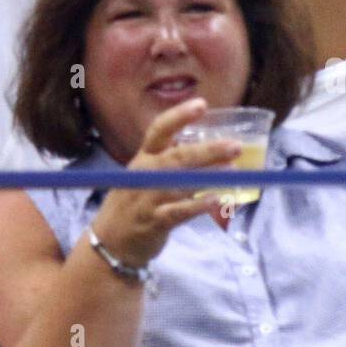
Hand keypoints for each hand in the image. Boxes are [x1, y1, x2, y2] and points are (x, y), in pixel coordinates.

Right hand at [90, 98, 241, 268]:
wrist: (110, 242)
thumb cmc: (134, 202)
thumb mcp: (144, 174)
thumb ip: (169, 159)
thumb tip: (208, 144)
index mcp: (143, 158)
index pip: (159, 130)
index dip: (179, 116)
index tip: (202, 104)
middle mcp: (145, 175)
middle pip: (177, 157)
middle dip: (208, 150)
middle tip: (235, 145)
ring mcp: (148, 199)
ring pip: (181, 183)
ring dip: (210, 176)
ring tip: (233, 170)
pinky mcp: (155, 222)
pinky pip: (180, 212)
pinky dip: (199, 206)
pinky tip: (218, 199)